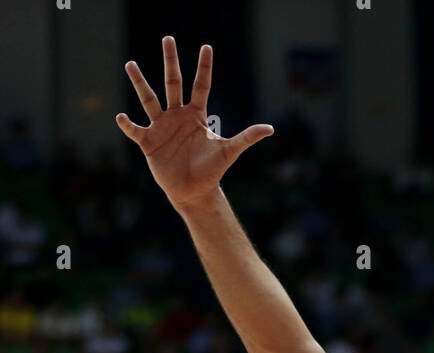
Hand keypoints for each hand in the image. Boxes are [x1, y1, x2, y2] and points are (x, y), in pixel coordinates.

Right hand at [116, 37, 272, 209]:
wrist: (194, 192)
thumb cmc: (211, 171)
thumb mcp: (230, 151)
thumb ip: (247, 138)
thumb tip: (270, 129)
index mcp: (196, 115)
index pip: (200, 86)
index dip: (204, 67)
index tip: (207, 47)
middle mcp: (177, 116)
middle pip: (172, 83)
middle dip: (171, 61)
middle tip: (168, 38)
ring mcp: (161, 127)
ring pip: (149, 99)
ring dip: (140, 82)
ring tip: (130, 64)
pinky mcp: (149, 142)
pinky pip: (135, 130)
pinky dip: (127, 124)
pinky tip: (121, 116)